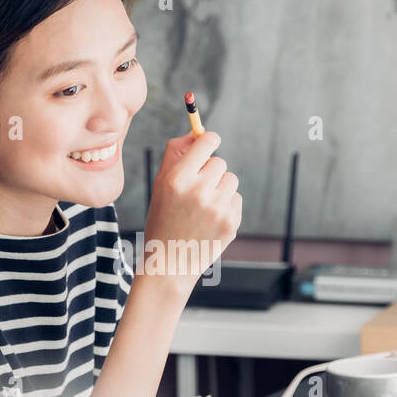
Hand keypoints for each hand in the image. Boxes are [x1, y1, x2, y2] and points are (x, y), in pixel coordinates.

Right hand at [141, 131, 241, 300]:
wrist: (170, 263)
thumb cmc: (163, 220)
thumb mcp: (160, 186)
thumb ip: (176, 154)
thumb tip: (196, 132)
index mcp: (177, 179)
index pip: (206, 143)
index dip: (210, 140)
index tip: (210, 143)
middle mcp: (198, 191)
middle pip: (220, 162)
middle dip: (211, 172)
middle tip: (197, 190)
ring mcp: (217, 208)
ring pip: (231, 180)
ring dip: (220, 188)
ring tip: (203, 207)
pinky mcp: (231, 222)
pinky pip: (236, 199)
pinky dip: (226, 206)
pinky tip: (210, 221)